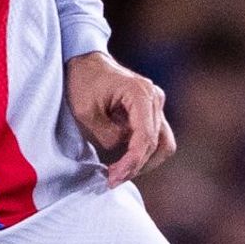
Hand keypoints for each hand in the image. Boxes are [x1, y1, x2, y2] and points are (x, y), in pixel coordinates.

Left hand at [66, 50, 177, 185]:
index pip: (145, 137)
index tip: (113, 178)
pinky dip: (142, 153)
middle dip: (136, 166)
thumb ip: (108, 136)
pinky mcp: (151, 110)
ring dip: (143, 162)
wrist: (84, 63)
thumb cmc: (82, 83)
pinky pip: (154, 137)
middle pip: (157, 143)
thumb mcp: (86, 113)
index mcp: (140, 93)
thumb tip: (121, 150)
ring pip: (162, 143)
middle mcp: (154, 98)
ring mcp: (155, 103)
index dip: (132, 162)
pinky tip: (123, 162)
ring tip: (119, 174)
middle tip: (112, 180)